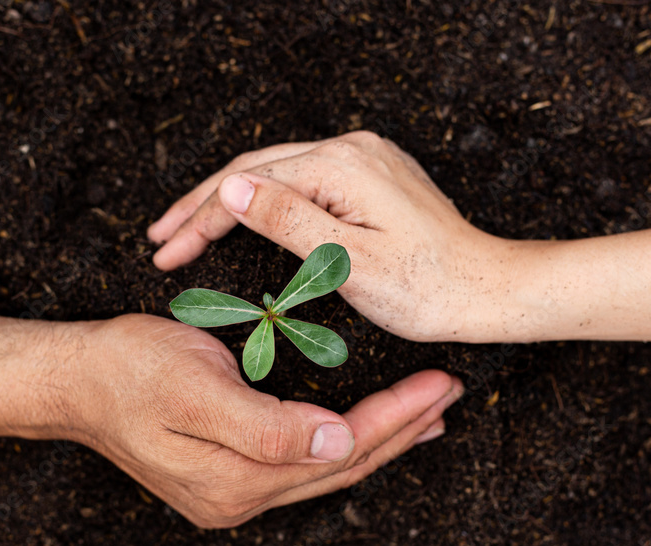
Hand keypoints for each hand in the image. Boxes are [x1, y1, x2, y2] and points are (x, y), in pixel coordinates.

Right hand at [62, 314, 461, 527]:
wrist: (74, 383)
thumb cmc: (128, 370)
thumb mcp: (194, 386)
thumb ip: (265, 425)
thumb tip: (337, 445)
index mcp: (235, 479)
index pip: (339, 451)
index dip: (393, 416)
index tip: (437, 383)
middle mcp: (238, 498)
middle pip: (341, 467)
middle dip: (400, 429)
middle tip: (448, 392)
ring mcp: (231, 494)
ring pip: (324, 470)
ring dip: (379, 440)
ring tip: (425, 416)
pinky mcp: (225, 478)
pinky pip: (300, 465)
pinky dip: (340, 444)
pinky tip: (360, 429)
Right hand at [148, 131, 517, 342]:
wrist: (490, 290)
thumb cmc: (428, 289)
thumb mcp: (348, 263)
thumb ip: (286, 220)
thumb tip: (229, 189)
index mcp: (342, 166)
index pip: (249, 185)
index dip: (201, 220)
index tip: (165, 253)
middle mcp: (352, 149)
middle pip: (256, 169)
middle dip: (202, 204)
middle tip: (160, 238)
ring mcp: (364, 159)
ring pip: (277, 172)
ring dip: (230, 200)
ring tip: (187, 228)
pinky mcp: (371, 177)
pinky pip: (303, 179)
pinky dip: (266, 200)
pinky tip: (243, 215)